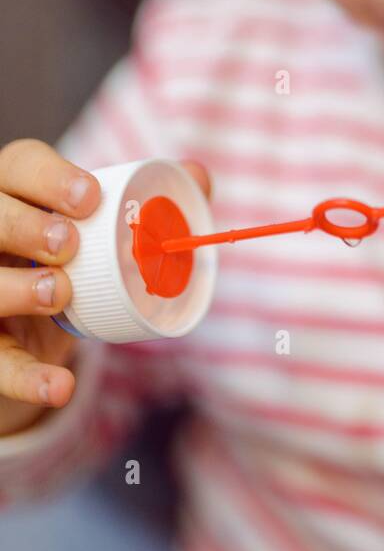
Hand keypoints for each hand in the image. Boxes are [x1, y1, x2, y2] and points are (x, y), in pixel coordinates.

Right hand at [0, 140, 209, 433]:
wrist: (34, 327)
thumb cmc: (74, 254)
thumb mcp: (104, 224)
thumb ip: (151, 199)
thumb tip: (200, 176)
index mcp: (18, 186)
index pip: (22, 164)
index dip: (50, 177)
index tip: (90, 198)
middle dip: (27, 227)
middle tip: (68, 244)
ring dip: (17, 288)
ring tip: (59, 293)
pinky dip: (29, 377)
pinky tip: (62, 386)